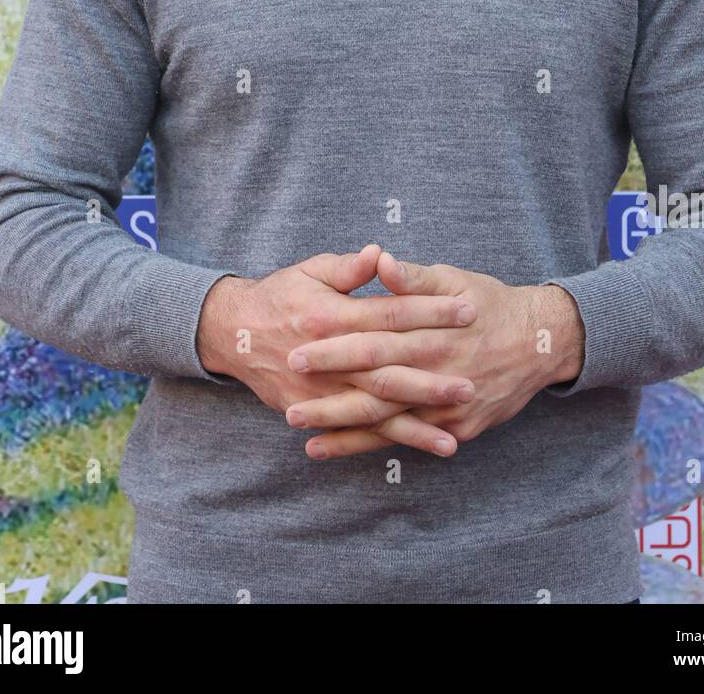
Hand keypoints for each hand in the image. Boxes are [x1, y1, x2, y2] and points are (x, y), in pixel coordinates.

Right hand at [196, 244, 479, 453]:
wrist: (232, 331)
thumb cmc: (281, 294)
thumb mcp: (312, 270)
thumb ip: (349, 268)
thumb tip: (381, 253)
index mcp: (332, 315)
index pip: (391, 313)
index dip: (431, 312)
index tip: (469, 311)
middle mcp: (327, 357)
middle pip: (387, 370)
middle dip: (430, 381)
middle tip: (470, 385)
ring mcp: (319, 390)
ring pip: (373, 411)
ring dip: (413, 426)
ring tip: (452, 439)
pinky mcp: (312, 410)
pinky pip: (353, 430)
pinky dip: (383, 441)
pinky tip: (412, 449)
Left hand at [285, 252, 585, 458]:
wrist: (541, 342)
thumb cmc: (489, 304)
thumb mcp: (454, 279)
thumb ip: (413, 278)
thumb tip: (380, 260)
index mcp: (433, 330)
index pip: (376, 339)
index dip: (338, 347)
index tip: (301, 349)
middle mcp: (439, 371)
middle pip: (377, 386)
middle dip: (332, 398)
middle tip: (290, 405)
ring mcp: (449, 406)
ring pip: (388, 421)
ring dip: (344, 430)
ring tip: (303, 435)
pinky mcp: (456, 428)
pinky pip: (407, 439)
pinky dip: (369, 445)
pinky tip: (334, 449)